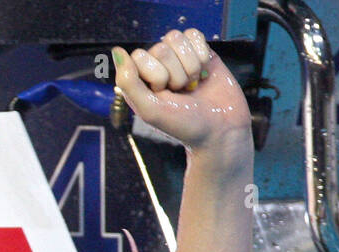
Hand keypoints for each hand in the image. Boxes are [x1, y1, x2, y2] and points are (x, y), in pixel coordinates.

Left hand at [113, 28, 251, 157]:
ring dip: (190, 65)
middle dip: (176, 74)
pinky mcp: (199, 51)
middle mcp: (157, 66)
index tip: (165, 95)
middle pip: (161, 48)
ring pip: (177, 38)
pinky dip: (202, 54)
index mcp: (141, 80)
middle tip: (182, 93)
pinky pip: (194, 34)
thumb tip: (117, 51)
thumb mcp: (151, 110)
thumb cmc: (184, 125)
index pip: (139, 56)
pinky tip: (204, 72)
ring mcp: (179, 58)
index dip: (156, 75)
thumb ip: (128, 83)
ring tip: (193, 84)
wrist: (221, 131)